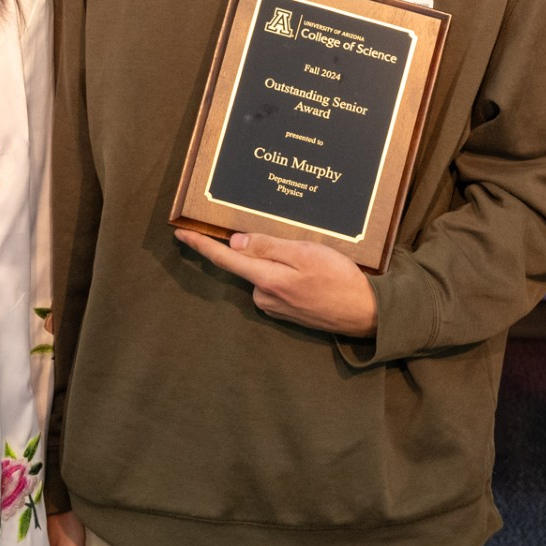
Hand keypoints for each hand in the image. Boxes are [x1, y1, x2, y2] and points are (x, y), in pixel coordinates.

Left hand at [173, 229, 377, 336]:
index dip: (201, 244)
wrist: (365, 313)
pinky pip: (278, 285)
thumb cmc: (338, 279)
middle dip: (259, 249)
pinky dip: (287, 275)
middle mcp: (264, 296)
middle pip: (248, 264)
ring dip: (279, 262)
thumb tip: (235, 243)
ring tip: (312, 257)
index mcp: (266, 279)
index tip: (180, 232)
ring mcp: (276, 307)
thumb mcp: (305, 253)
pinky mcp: (288, 312)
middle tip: (291, 239)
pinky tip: (312, 273)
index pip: (224, 260)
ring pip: (265, 274)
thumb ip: (268, 247)